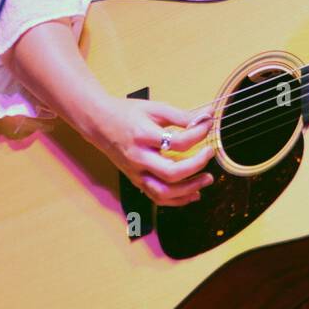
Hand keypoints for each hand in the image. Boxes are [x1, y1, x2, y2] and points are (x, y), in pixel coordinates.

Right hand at [84, 97, 216, 207]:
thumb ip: (181, 115)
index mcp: (143, 136)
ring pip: (164, 192)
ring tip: (207, 179)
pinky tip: (193, 194)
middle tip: (210, 154)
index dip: (198, 135)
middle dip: (197, 166)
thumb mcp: (154, 108)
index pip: (177, 142)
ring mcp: (135, 172)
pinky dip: (177, 200)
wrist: (99, 123)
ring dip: (190, 189)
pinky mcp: (135, 180)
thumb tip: (207, 117)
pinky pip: (157, 197)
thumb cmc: (127, 113)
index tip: (208, 126)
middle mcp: (138, 158)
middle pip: (171, 173)